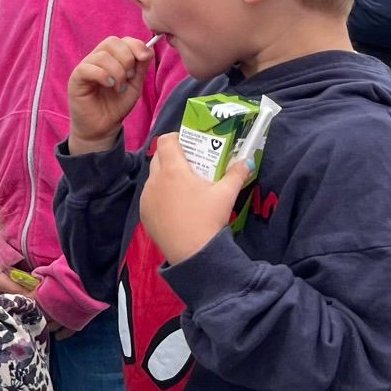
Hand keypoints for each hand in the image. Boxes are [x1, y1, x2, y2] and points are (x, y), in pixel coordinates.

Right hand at [67, 35, 154, 152]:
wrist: (103, 127)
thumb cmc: (116, 105)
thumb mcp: (134, 85)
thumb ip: (140, 67)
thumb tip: (148, 50)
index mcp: (111, 58)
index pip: (122, 40)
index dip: (135, 45)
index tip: (144, 57)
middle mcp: (96, 59)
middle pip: (111, 42)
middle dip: (126, 58)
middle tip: (129, 77)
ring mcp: (85, 67)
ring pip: (102, 55)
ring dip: (117, 71)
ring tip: (119, 87)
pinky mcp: (76, 78)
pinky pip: (88, 68)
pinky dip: (103, 75)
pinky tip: (110, 86)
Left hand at [138, 132, 249, 264]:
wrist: (193, 253)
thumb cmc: (209, 219)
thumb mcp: (226, 194)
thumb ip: (237, 173)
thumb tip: (246, 160)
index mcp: (173, 170)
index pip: (166, 141)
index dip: (176, 138)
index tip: (188, 144)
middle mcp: (155, 180)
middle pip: (158, 157)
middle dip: (172, 156)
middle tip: (189, 164)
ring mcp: (146, 197)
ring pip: (153, 177)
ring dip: (165, 175)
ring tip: (183, 186)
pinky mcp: (143, 213)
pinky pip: (150, 195)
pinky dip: (160, 194)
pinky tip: (175, 205)